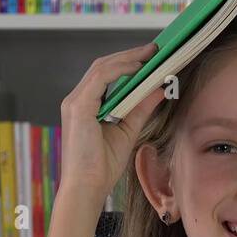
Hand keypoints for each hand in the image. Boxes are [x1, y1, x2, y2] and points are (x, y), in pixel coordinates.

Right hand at [58, 42, 165, 204]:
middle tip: (155, 50)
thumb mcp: (129, 130)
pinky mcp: (78, 107)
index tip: (151, 57)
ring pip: (102, 68)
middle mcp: (77, 100)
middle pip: (103, 66)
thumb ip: (142, 108)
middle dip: (130, 55)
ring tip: (150, 55)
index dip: (127, 63)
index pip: (106, 74)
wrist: (87, 187)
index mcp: (85, 105)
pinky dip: (120, 70)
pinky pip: (101, 78)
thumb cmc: (102, 166)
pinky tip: (138, 68)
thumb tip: (161, 88)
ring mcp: (75, 102)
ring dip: (128, 59)